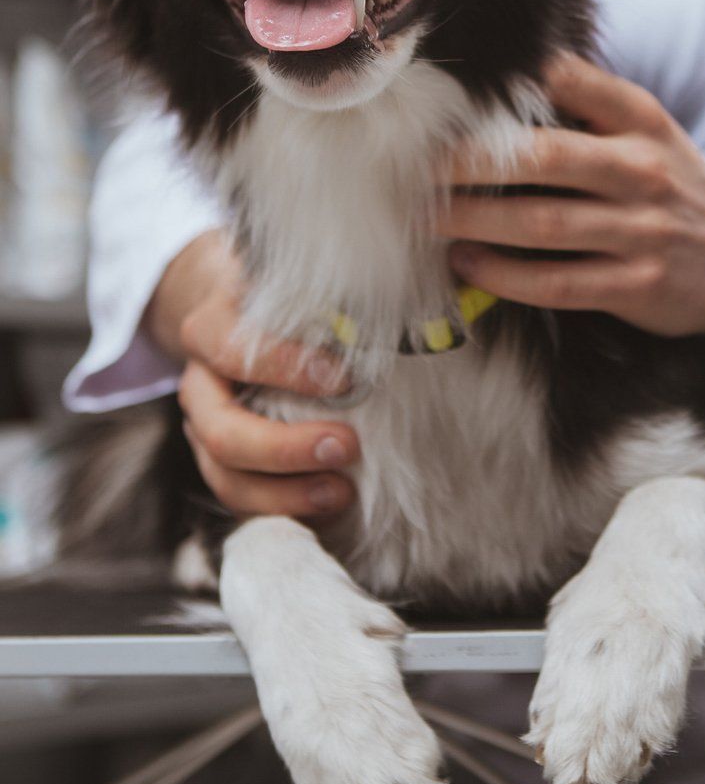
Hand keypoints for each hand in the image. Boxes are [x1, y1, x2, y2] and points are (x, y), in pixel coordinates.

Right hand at [150, 231, 360, 520]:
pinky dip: (282, 508)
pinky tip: (330, 504)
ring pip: (222, 474)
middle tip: (347, 445)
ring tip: (341, 491)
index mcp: (213, 325)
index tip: (344, 377)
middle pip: (219, 429)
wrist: (237, 307)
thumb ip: (340, 283)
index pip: (232, 346)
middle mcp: (200, 381)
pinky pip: (240, 495)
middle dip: (282, 447)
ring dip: (282, 493)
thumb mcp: (302, 275)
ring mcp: (203, 425)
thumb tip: (425, 280)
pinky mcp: (221, 459)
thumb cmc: (287, 291)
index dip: (284, 365)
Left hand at [438, 55, 704, 339]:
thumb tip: (499, 76)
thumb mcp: (649, 132)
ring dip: (473, 221)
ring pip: (541, 224)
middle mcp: (644, 169)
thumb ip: (587, 104)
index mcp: (641, 119)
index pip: (568, 82)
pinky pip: (557, 281)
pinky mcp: (638, 285)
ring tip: (425, 218)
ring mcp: (644, 230)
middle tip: (414, 167)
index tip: (443, 95)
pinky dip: (503, 275)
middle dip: (469, 162)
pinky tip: (466, 264)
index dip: (504, 84)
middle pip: (542, 157)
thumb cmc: (676, 188)